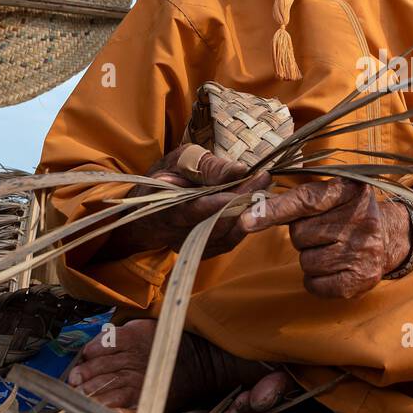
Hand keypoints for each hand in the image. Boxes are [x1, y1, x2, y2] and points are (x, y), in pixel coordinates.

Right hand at [96, 145, 271, 261]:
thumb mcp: (179, 161)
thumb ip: (206, 166)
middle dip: (245, 200)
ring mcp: (190, 245)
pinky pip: (228, 242)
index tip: (254, 177)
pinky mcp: (202, 251)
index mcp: (166, 208)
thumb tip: (239, 169)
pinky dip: (243, 224)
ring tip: (262, 189)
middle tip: (264, 178)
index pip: (199, 208)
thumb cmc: (164, 178)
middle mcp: (177, 233)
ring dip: (248, 213)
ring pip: (227, 236)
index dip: (228, 196)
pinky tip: (252, 205)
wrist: (147, 210)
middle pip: (218, 222)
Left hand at [241, 178, 409, 298]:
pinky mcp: (360, 279)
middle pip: (300, 234)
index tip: (245, 220)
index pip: (306, 200)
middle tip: (324, 232)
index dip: (274, 210)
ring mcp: (363, 251)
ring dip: (311, 258)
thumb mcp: (330, 193)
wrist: (389, 237)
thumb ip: (294, 199)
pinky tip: (334, 267)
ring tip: (332, 249)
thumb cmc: (347, 212)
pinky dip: (316, 279)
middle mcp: (361, 220)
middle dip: (303, 236)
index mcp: (350, 191)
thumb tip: (249, 212)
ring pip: (306, 262)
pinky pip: (315, 284)